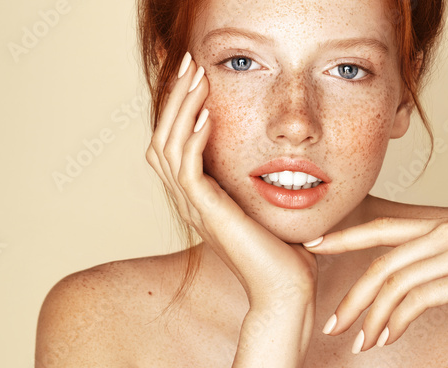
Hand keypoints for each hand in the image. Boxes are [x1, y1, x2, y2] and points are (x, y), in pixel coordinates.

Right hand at [145, 51, 316, 305]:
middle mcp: (190, 201)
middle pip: (160, 139)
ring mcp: (196, 209)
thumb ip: (261, 180)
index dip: (178, 108)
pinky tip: (207, 116)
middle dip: (174, 98)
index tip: (196, 76)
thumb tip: (282, 155)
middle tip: (189, 63)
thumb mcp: (269, 204)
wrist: (287, 292)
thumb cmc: (286, 253)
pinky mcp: (209, 215)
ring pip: (167, 149)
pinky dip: (193, 140)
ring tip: (197, 78)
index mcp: (200, 197)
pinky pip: (187, 170)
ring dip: (181, 109)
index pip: (172, 144)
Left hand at [304, 216, 447, 352]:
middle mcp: (445, 234)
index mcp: (444, 227)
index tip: (314, 245)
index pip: (382, 229)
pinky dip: (395, 322)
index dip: (344, 237)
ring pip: (394, 285)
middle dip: (352, 296)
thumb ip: (443, 263)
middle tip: (331, 323)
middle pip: (380, 264)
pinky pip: (416, 300)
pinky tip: (386, 339)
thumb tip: (414, 282)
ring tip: (359, 342)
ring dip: (371, 318)